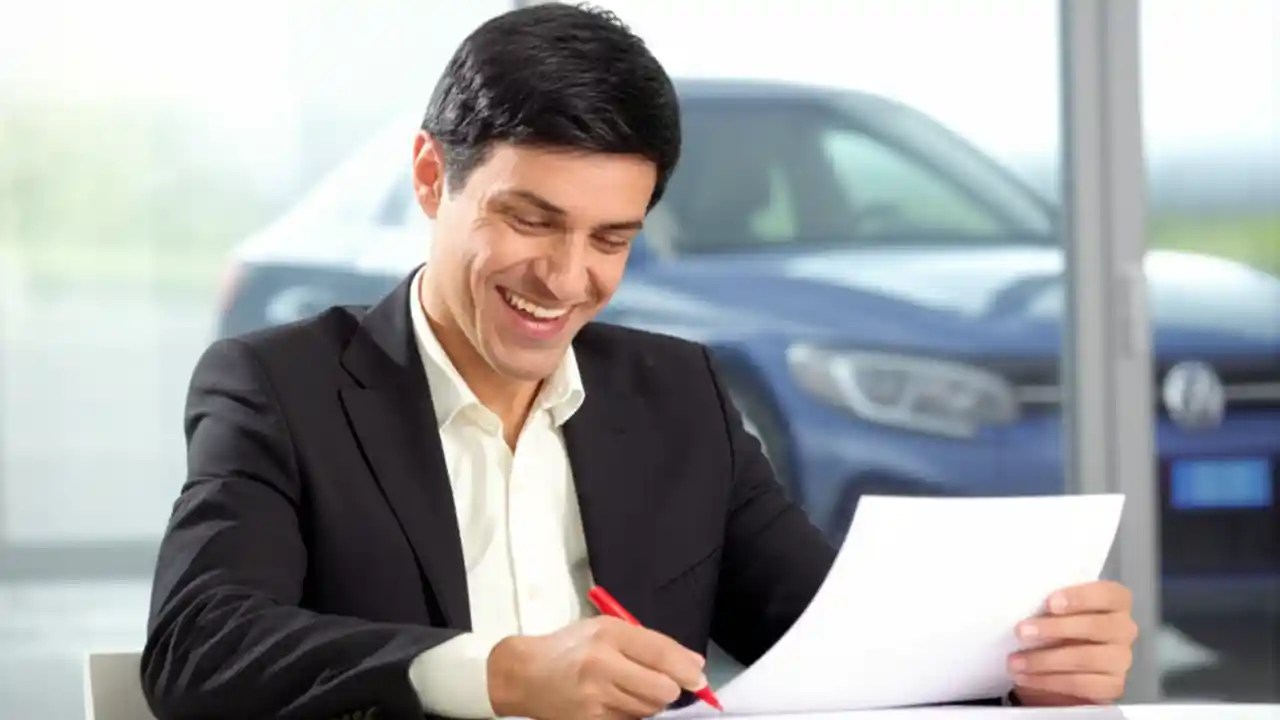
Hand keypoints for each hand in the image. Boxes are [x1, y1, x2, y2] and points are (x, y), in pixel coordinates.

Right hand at [487, 616, 707, 718]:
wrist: (523, 675)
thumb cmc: (569, 647)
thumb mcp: (606, 630)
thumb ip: (648, 643)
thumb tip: (693, 664)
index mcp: (607, 635)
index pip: (661, 653)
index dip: (687, 668)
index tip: (700, 678)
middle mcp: (602, 666)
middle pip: (662, 689)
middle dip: (671, 689)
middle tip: (665, 684)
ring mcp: (595, 699)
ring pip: (649, 710)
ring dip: (651, 703)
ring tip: (632, 688)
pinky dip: (633, 715)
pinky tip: (619, 702)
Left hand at [1009, 581, 1137, 705]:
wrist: (1059, 667)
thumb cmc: (1056, 627)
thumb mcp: (1053, 611)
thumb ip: (1049, 604)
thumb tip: (1023, 602)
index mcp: (1115, 601)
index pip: (1109, 594)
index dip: (1081, 597)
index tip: (1050, 603)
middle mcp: (1124, 629)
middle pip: (1096, 626)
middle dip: (1056, 628)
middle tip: (1021, 631)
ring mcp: (1121, 659)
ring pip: (1086, 658)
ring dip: (1045, 660)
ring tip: (1015, 661)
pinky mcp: (1113, 686)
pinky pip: (1080, 684)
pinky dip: (1049, 681)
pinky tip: (1026, 677)